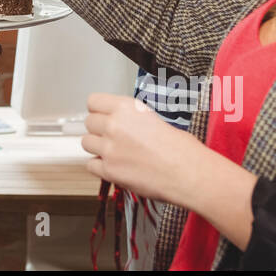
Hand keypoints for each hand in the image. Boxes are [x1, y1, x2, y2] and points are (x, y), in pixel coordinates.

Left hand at [81, 93, 201, 205]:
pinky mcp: (110, 171)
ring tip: (115, 153)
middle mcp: (114, 125)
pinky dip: (100, 167)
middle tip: (112, 137)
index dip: (98, 110)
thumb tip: (119, 123)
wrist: (189, 173)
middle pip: (88, 123)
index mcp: (126, 108)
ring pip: (86, 143)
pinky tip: (115, 167)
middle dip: (98, 129)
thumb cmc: (181, 149)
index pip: (93, 101)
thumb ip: (130, 118)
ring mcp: (109, 148)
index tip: (102, 115)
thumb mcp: (154, 118)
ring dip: (98, 148)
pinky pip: (90, 165)